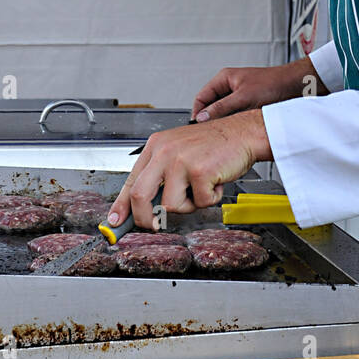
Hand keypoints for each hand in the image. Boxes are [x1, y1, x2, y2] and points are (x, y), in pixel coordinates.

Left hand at [107, 111, 273, 226]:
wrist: (243, 132)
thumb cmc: (215, 145)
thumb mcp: (180, 152)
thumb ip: (162, 175)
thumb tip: (146, 207)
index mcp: (156, 146)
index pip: (131, 180)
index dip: (121, 205)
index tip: (115, 221)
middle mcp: (164, 151)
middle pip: (139, 196)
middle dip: (145, 218)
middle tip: (155, 226)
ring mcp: (181, 160)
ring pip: (171, 205)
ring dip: (190, 205)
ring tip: (202, 187)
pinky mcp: (199, 171)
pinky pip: (199, 203)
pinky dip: (211, 198)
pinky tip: (216, 181)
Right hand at [191, 62, 304, 122]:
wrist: (295, 86)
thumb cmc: (273, 83)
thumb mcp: (243, 97)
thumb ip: (221, 108)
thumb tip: (202, 117)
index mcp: (225, 78)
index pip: (202, 97)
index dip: (197, 112)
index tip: (196, 126)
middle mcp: (230, 86)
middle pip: (211, 106)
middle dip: (210, 119)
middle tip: (208, 132)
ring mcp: (239, 96)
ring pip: (223, 113)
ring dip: (223, 122)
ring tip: (223, 132)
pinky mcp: (248, 104)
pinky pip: (234, 116)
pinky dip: (233, 123)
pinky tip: (236, 131)